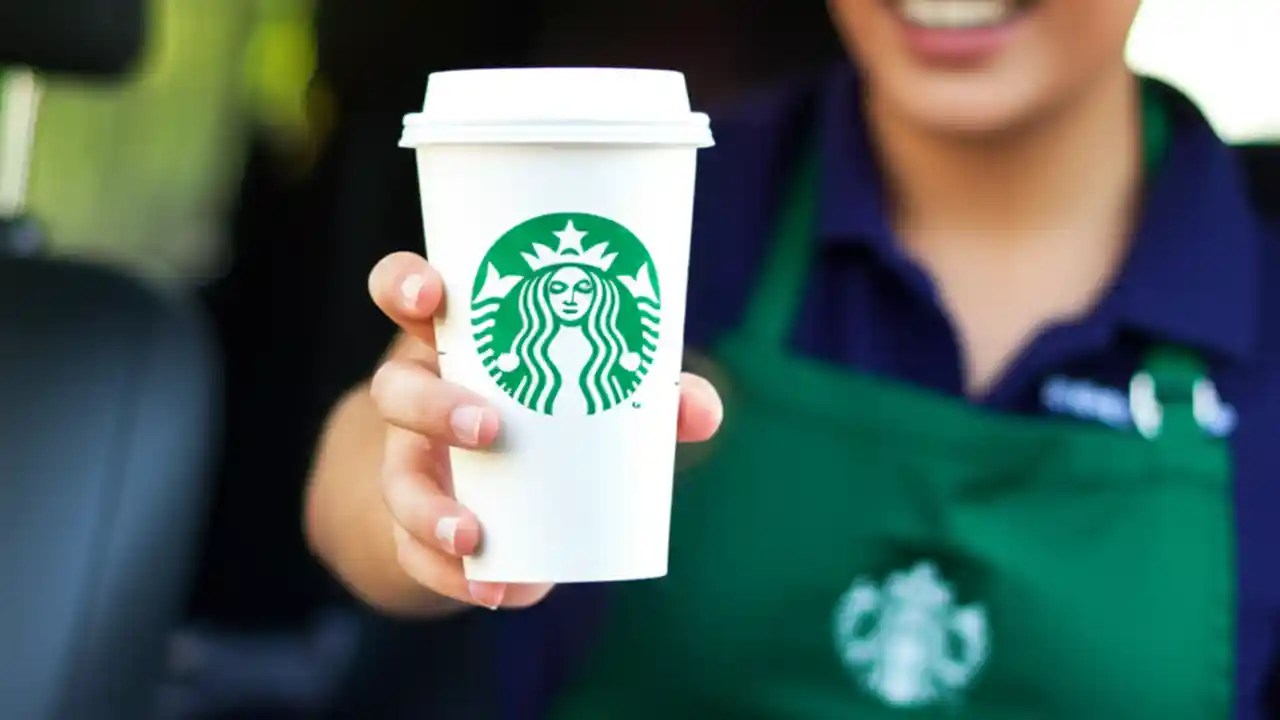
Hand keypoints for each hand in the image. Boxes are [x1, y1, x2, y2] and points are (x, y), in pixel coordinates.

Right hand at [366, 252, 723, 609]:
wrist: (497, 488)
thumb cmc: (551, 409)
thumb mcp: (595, 388)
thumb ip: (652, 394)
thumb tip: (703, 412)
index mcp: (456, 341)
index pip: (405, 293)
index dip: (404, 284)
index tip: (431, 294)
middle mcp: (420, 396)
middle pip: (394, 386)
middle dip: (432, 405)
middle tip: (487, 427)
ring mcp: (411, 462)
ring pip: (397, 479)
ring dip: (430, 508)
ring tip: (473, 535)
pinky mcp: (417, 524)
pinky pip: (415, 551)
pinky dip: (451, 574)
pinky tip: (492, 590)